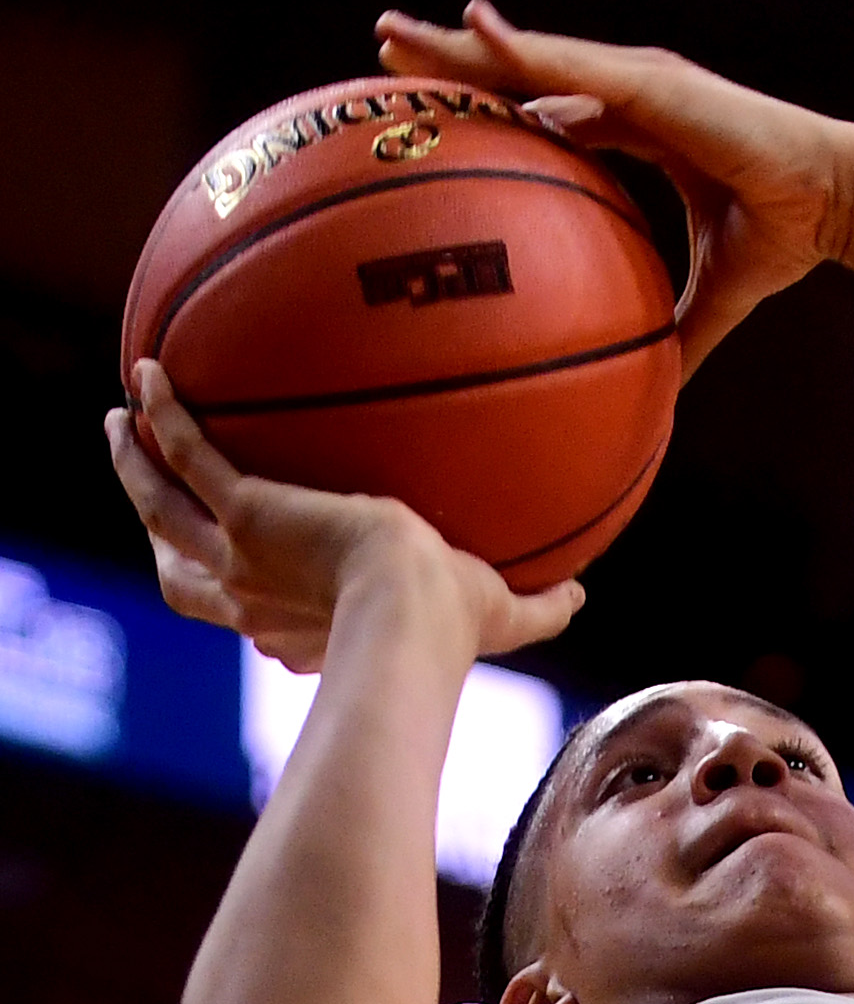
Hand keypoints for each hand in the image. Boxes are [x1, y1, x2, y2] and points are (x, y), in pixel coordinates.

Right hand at [106, 360, 582, 672]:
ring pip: (160, 512)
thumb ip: (544, 607)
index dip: (255, 612)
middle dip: (165, 532)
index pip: (266, 626)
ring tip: (119, 426)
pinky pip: (189, 455)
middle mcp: (261, 599)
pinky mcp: (245, 514)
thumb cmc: (458, 630)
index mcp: (308, 628)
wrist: (413, 617)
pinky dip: (166, 416)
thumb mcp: (504, 614)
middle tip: (153, 489)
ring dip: (134, 470)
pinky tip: (153, 373)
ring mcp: (243, 558)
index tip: (257, 598)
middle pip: (186, 572)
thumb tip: (584, 593)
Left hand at [375, 0, 853, 378]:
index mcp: (639, 130)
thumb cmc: (784, 240)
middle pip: (522, 72)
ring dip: (461, 44)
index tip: (435, 115)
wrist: (836, 205)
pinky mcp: (656, 81)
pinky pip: (574, 65)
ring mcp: (638, 79)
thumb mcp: (716, 297)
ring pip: (531, 56)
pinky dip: (522, 49)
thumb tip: (655, 398)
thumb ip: (678, 335)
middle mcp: (630, 94)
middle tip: (383, 53)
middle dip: (453, 61)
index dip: (491, 108)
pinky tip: (471, 30)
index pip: (547, 111)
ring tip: (396, 36)